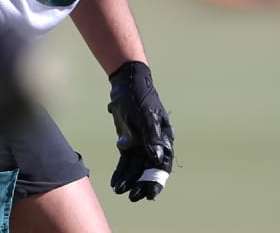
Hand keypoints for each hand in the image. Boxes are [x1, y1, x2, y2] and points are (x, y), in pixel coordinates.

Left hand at [106, 61, 174, 200]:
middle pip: (149, 170)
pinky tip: (115, 183)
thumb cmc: (140, 97)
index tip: (150, 195)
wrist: (127, 83)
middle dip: (141, 184)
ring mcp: (141, 143)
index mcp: (163, 138)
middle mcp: (154, 144)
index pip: (162, 165)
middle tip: (133, 197)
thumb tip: (156, 158)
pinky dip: (121, 172)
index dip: (156, 181)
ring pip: (136, 168)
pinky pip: (125, 161)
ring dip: (129, 180)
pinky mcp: (128, 141)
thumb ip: (151, 137)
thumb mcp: (145, 116)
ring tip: (119, 191)